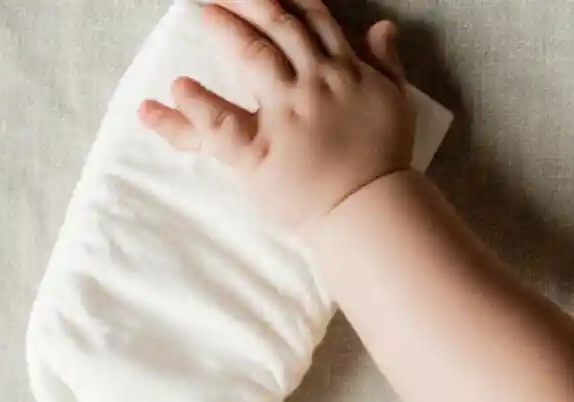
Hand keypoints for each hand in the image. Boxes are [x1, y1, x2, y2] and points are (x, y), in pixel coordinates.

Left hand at [139, 0, 415, 228]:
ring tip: (204, 14)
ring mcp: (285, 116)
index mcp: (343, 72)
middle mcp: (313, 85)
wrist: (370, 208)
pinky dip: (197, 104)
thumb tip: (382, 26)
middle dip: (251, 3)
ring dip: (227, 32)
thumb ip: (386, 62)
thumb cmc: (383, 158)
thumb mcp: (396, 101)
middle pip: (278, 29)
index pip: (312, 20)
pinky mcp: (258, 152)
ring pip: (254, 59)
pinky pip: (222, 124)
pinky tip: (178, 87)